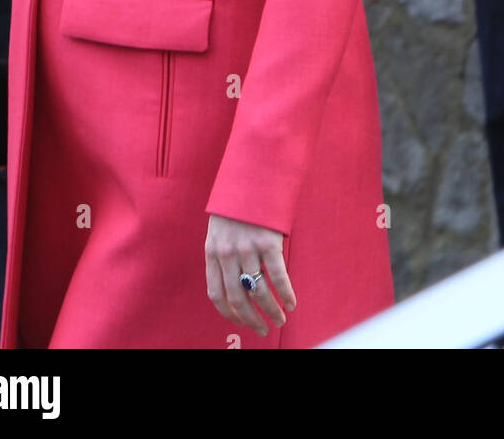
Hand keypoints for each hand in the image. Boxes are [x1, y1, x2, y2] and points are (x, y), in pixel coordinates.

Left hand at [205, 214, 295, 337]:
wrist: (251, 173)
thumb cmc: (237, 202)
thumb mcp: (220, 227)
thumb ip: (223, 252)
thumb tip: (236, 280)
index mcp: (212, 251)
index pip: (217, 294)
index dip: (229, 313)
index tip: (242, 321)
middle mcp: (227, 253)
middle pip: (238, 298)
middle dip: (251, 318)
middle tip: (263, 329)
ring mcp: (247, 248)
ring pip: (258, 291)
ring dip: (271, 310)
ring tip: (280, 321)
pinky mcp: (267, 241)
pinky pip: (277, 275)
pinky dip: (285, 293)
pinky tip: (291, 303)